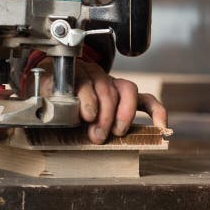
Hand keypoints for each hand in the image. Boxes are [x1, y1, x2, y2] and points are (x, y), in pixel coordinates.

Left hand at [38, 58, 166, 143]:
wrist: (58, 90)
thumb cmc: (55, 99)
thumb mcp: (48, 101)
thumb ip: (54, 106)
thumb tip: (61, 116)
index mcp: (73, 73)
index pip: (84, 81)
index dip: (87, 99)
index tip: (87, 117)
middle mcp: (95, 74)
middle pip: (107, 88)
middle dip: (105, 114)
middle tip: (98, 135)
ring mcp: (113, 83)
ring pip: (127, 89)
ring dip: (124, 113)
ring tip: (117, 132)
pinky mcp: (126, 96)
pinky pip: (146, 100)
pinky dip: (156, 112)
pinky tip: (160, 126)